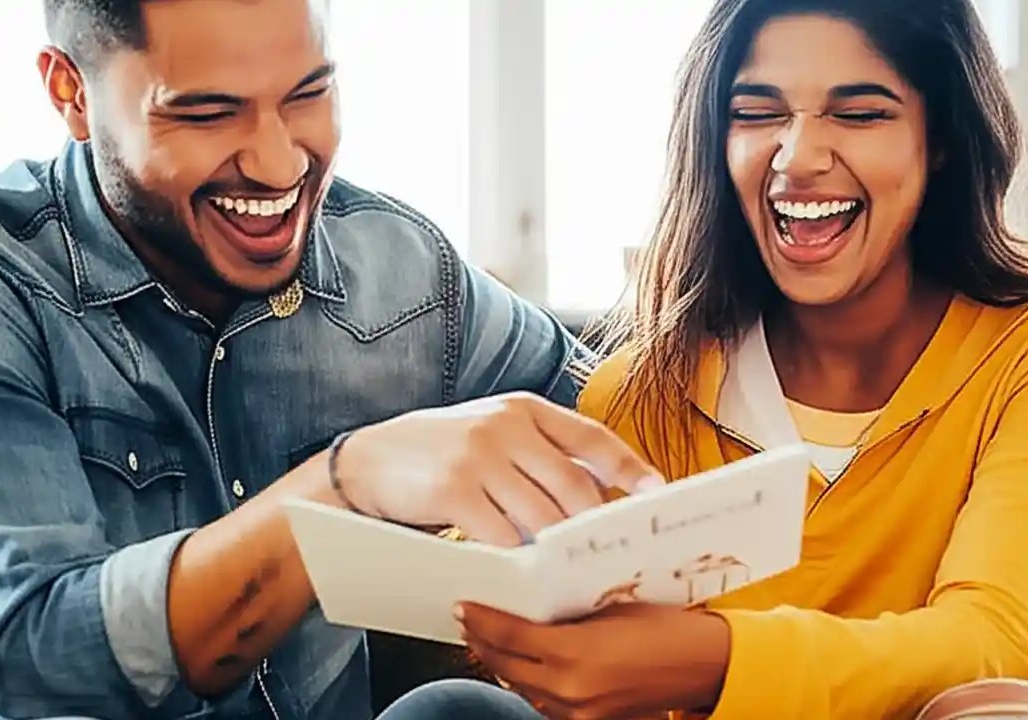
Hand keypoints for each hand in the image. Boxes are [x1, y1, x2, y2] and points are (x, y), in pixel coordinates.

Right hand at [334, 392, 662, 546]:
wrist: (368, 461)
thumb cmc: (442, 453)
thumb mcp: (493, 433)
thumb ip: (540, 455)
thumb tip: (596, 495)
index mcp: (524, 409)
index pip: (591, 437)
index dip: (630, 466)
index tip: (659, 493)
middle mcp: (506, 425)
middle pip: (573, 484)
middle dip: (598, 525)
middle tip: (620, 555)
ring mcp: (479, 455)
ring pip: (541, 515)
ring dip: (561, 551)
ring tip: (580, 576)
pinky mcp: (453, 489)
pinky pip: (501, 535)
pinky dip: (519, 560)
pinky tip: (529, 576)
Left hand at [456, 602, 730, 719]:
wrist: (706, 666)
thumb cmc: (667, 627)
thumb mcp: (612, 609)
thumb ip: (567, 615)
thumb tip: (531, 607)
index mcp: (576, 654)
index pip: (509, 636)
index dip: (481, 620)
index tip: (461, 606)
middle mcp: (572, 690)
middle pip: (507, 665)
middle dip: (483, 641)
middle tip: (466, 620)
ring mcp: (580, 713)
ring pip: (522, 687)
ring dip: (503, 663)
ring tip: (489, 639)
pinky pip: (545, 702)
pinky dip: (529, 682)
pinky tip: (524, 665)